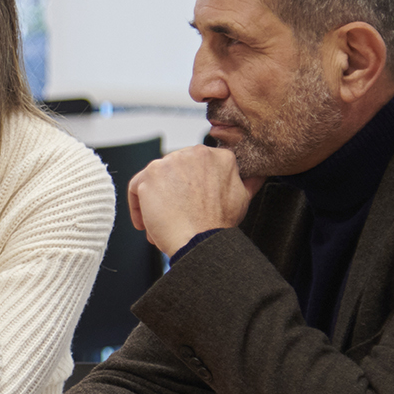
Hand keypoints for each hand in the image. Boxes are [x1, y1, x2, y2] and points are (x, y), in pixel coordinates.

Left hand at [127, 144, 262, 256]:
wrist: (199, 240)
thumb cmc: (218, 224)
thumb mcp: (243, 198)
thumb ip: (247, 181)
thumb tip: (257, 174)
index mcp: (218, 156)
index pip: (196, 166)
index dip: (191, 187)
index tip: (190, 202)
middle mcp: (193, 153)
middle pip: (174, 171)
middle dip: (172, 193)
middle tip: (174, 215)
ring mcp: (169, 162)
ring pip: (155, 179)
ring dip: (155, 201)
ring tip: (161, 223)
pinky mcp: (149, 176)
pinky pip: (136, 187)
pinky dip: (137, 206)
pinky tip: (146, 223)